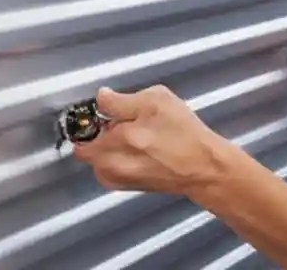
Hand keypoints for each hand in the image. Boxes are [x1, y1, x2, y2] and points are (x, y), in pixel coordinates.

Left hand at [72, 86, 235, 195]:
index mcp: (116, 140)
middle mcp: (109, 164)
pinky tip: (140, 153)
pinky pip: (108, 168)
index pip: (82, 126)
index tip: (107, 111)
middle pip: (85, 145)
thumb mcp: (157, 100)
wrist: (203, 168)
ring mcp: (115, 179)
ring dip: (107, 148)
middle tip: (123, 125)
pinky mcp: (125, 187)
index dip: (92, 115)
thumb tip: (102, 98)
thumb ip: (122, 99)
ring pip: (96, 157)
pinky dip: (116, 160)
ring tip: (135, 140)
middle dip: (98, 133)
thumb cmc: (183, 132)